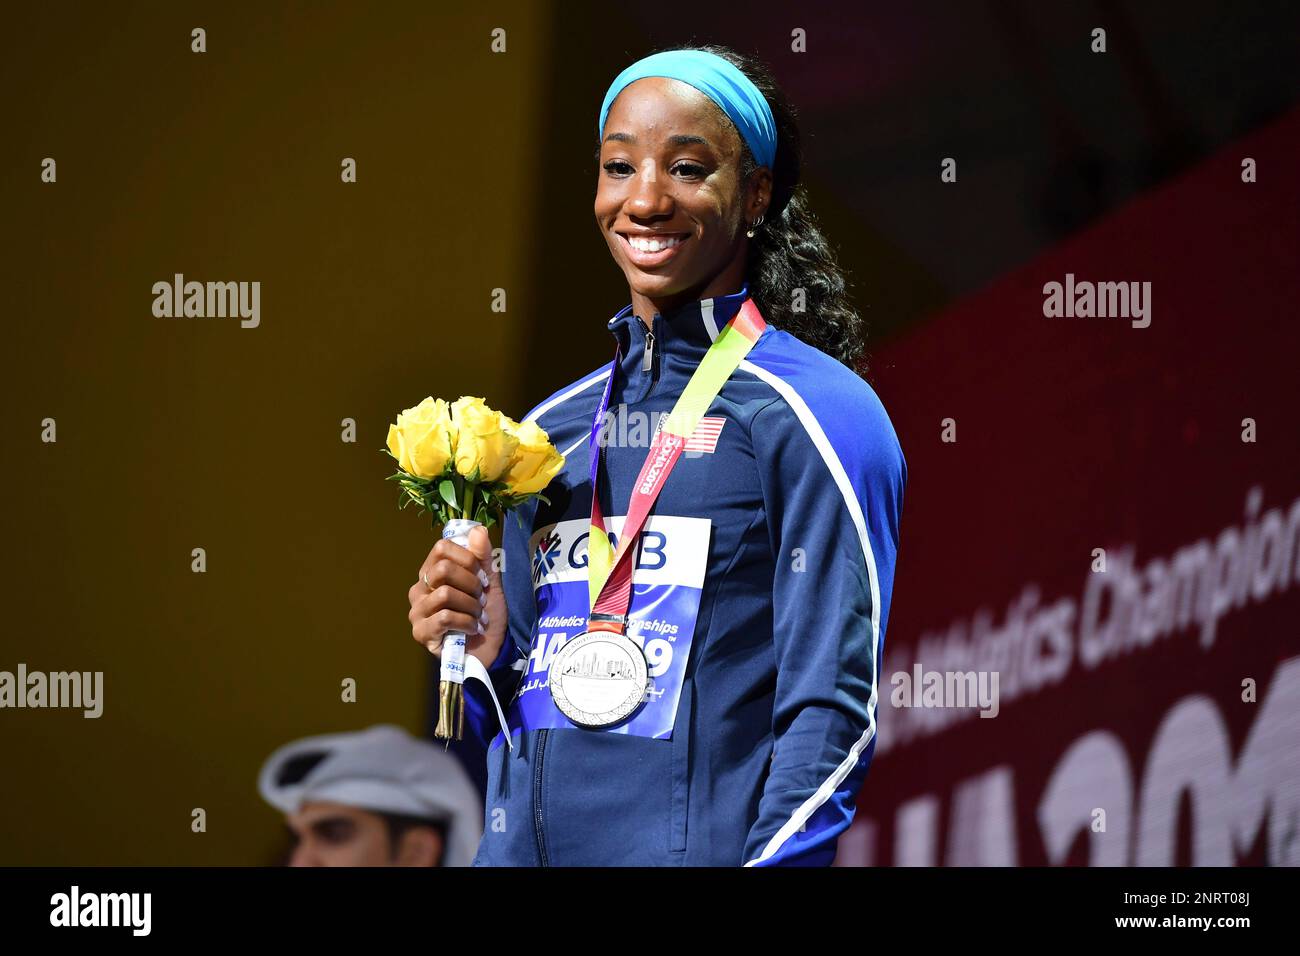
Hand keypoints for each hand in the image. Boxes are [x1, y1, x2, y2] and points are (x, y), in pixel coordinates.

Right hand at [407, 525, 507, 668]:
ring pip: (445, 594)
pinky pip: (445, 618)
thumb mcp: (490, 582)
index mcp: (432, 572)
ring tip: (478, 616)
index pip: (441, 547)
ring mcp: (417, 612)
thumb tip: (478, 529)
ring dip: (471, 606)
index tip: (483, 576)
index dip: (468, 558)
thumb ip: (483, 556)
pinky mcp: (421, 633)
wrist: (492, 650)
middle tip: (482, 599)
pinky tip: (474, 629)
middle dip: (471, 584)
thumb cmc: (486, 614)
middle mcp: (419, 589)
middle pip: (443, 569)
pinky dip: (467, 622)